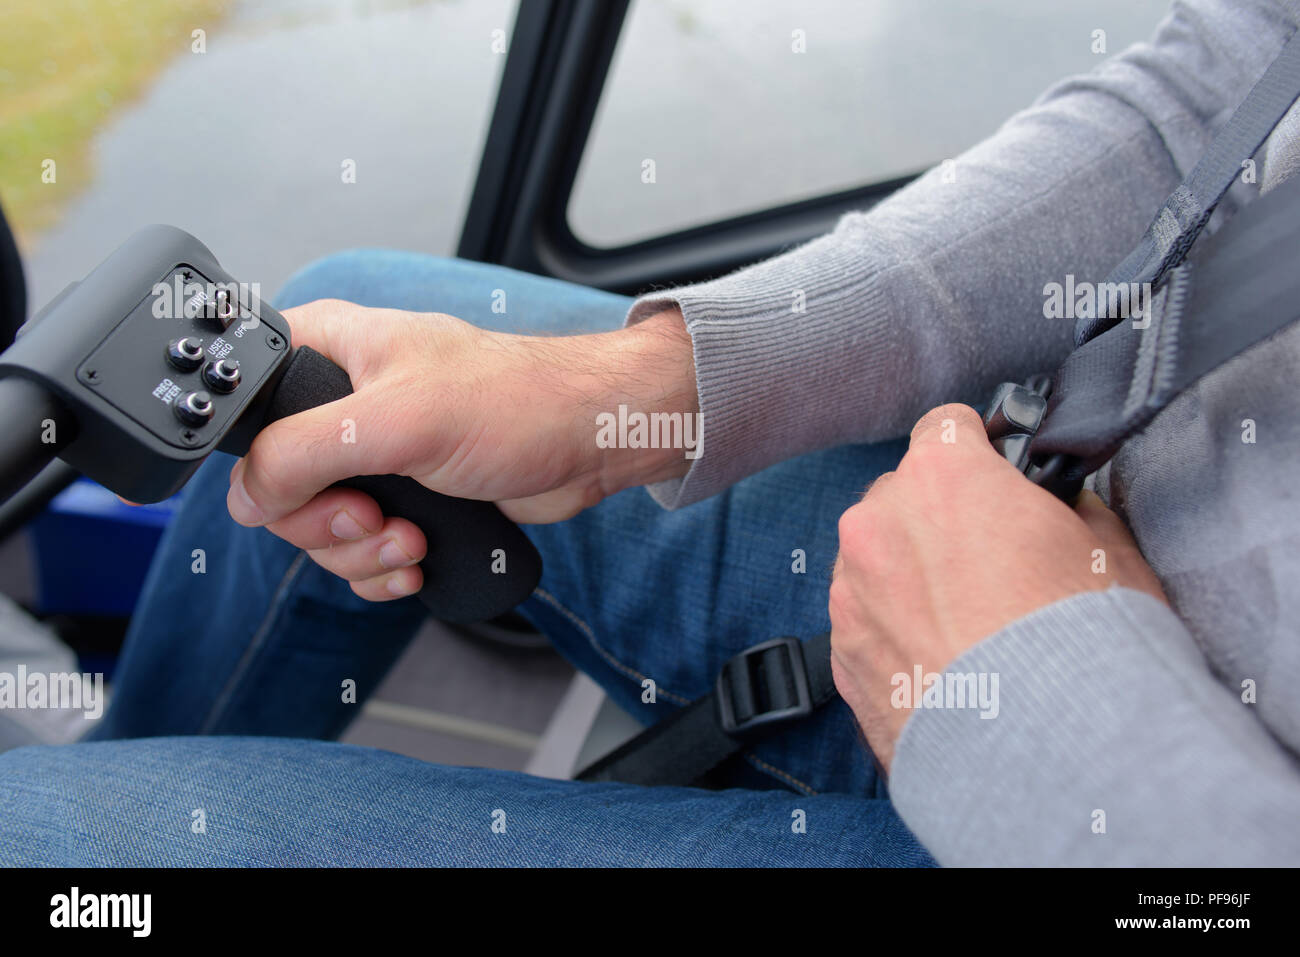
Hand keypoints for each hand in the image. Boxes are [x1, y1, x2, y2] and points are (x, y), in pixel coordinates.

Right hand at [225, 299, 696, 600]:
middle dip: (326, 523)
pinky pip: (360, 552)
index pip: (245, 405)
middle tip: (373, 516)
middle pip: (279, 487)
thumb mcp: (396, 420)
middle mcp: (342, 402)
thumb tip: (247, 496)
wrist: (588, 442)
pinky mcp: (405, 499)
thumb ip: (303, 452)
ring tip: (410, 540)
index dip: (259, 458)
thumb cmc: (517, 401)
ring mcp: (374, 456)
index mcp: (327, 351)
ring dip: (362, 553)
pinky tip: (417, 559)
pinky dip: (383, 569)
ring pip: (319, 530)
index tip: (300, 485)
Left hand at [828, 403, 1166, 770]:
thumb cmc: (1084, 645)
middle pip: (904, 495)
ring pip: (877, 559)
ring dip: (911, 576)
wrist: (1045, 754)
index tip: (994, 474)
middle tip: (992, 564)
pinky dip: (895, 631)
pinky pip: (866, 621)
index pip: (946, 427)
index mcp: (942, 476)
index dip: (976, 450)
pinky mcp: (841, 654)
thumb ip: (1067, 507)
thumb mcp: (1110, 547)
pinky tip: (944, 664)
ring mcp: (852, 590)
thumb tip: (1059, 505)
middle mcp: (880, 522)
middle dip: (940, 518)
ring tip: (969, 627)